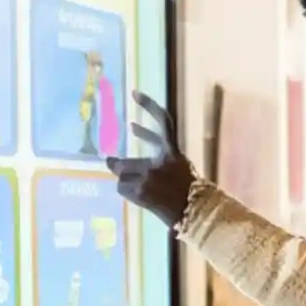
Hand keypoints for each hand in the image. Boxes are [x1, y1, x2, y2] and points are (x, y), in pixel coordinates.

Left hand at [106, 90, 196, 228]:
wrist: (195, 212)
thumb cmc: (186, 190)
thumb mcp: (175, 166)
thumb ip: (151, 159)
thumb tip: (112, 161)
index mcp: (173, 151)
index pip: (163, 122)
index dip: (149, 105)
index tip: (134, 93)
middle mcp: (161, 160)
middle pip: (126, 160)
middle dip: (119, 166)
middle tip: (110, 161)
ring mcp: (150, 176)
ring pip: (123, 175)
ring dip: (127, 183)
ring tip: (138, 190)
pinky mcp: (142, 191)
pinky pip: (122, 188)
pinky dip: (127, 192)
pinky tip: (139, 197)